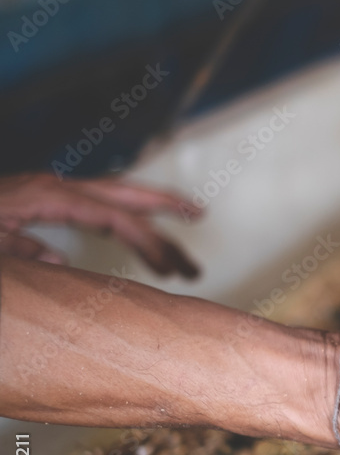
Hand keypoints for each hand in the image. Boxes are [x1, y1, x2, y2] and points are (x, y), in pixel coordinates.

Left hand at [0, 173, 199, 276]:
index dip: (148, 240)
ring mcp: (49, 190)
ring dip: (149, 210)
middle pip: (124, 192)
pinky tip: (130, 237)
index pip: (115, 216)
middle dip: (166, 204)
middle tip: (201, 214)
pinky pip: (93, 204)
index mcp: (48, 197)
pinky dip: (119, 218)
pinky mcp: (42, 199)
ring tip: (181, 225)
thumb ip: (24, 250)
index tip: (170, 268)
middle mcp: (54, 187)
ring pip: (112, 195)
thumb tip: (57, 260)